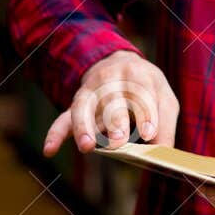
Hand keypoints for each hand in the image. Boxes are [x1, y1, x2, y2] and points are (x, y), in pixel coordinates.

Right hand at [44, 49, 179, 154]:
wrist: (118, 63)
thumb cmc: (146, 87)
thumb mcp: (164, 97)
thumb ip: (165, 124)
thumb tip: (163, 151)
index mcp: (137, 74)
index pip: (142, 92)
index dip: (146, 114)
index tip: (148, 134)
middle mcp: (111, 79)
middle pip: (112, 99)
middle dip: (115, 119)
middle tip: (118, 141)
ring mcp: (91, 91)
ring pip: (84, 107)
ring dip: (84, 127)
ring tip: (87, 147)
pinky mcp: (77, 104)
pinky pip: (63, 118)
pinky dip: (55, 134)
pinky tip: (49, 150)